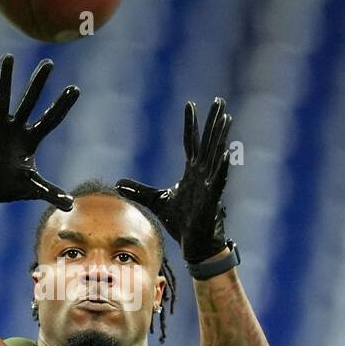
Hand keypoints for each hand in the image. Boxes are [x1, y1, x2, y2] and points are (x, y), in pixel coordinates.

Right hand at [0, 54, 78, 211]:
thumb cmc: (8, 187)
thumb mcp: (30, 188)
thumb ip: (49, 193)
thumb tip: (70, 205)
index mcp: (31, 139)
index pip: (51, 119)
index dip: (62, 105)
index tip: (75, 88)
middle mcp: (16, 127)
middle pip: (30, 100)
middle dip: (39, 82)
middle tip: (49, 62)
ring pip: (3, 97)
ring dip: (6, 78)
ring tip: (8, 57)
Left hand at [116, 97, 232, 262]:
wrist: (194, 244)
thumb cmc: (181, 222)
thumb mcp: (155, 201)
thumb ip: (138, 191)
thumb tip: (118, 184)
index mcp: (192, 172)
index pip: (190, 142)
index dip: (190, 124)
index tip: (189, 105)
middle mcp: (202, 174)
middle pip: (208, 142)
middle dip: (214, 122)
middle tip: (220, 101)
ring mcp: (209, 184)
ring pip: (216, 155)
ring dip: (221, 137)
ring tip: (226, 118)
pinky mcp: (212, 199)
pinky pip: (218, 180)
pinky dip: (221, 167)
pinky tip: (225, 153)